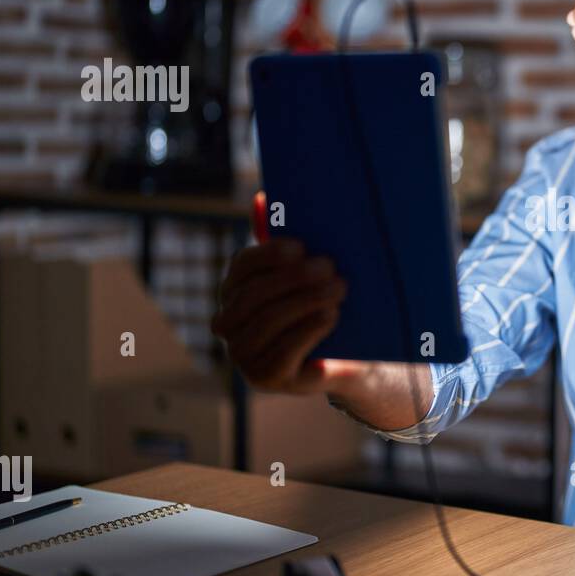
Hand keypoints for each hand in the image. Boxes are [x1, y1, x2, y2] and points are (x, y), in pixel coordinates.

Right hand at [211, 191, 359, 394]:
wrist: (346, 356)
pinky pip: (282, 351)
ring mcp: (243, 354)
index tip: (302, 246)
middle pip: (256, 294)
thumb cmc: (321, 304)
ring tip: (338, 289)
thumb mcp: (308, 273)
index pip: (243, 265)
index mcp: (235, 289)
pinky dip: (308, 330)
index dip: (269, 254)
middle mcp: (229, 322)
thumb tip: (264, 198)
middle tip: (330, 267)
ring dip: (306, 302)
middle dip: (294, 279)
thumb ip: (287, 241)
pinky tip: (330, 315)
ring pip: (268, 321)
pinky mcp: (265, 378)